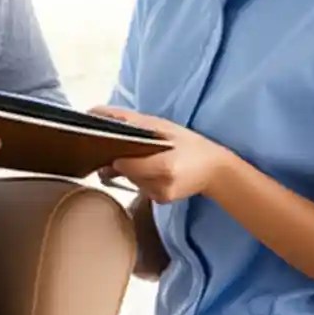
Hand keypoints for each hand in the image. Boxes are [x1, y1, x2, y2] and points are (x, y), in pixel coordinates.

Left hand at [90, 106, 236, 203]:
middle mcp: (161, 186)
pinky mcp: (160, 201)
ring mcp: (160, 196)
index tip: (113, 143)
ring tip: (150, 157)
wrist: (217, 171)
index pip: (124, 164)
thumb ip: (130, 120)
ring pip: (131, 180)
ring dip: (134, 168)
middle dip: (126, 159)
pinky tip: (156, 168)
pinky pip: (141, 186)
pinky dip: (143, 177)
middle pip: (126, 172)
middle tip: (137, 146)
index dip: (116, 153)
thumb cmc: (191, 144)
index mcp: (164, 167)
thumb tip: (96, 112)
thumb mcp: (164, 126)